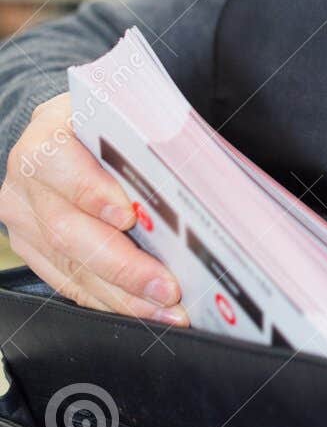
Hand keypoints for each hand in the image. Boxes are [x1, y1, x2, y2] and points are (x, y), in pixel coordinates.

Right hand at [0, 92, 187, 322]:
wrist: (73, 136)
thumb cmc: (111, 126)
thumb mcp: (127, 117)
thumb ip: (151, 143)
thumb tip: (202, 181)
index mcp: (47, 135)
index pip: (58, 163)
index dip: (92, 192)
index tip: (129, 216)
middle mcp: (27, 179)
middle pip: (66, 229)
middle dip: (122, 264)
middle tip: (166, 285)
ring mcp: (25, 218)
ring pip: (70, 266)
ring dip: (123, 294)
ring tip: (166, 308)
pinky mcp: (32, 249)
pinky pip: (70, 284)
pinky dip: (112, 301)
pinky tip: (146, 309)